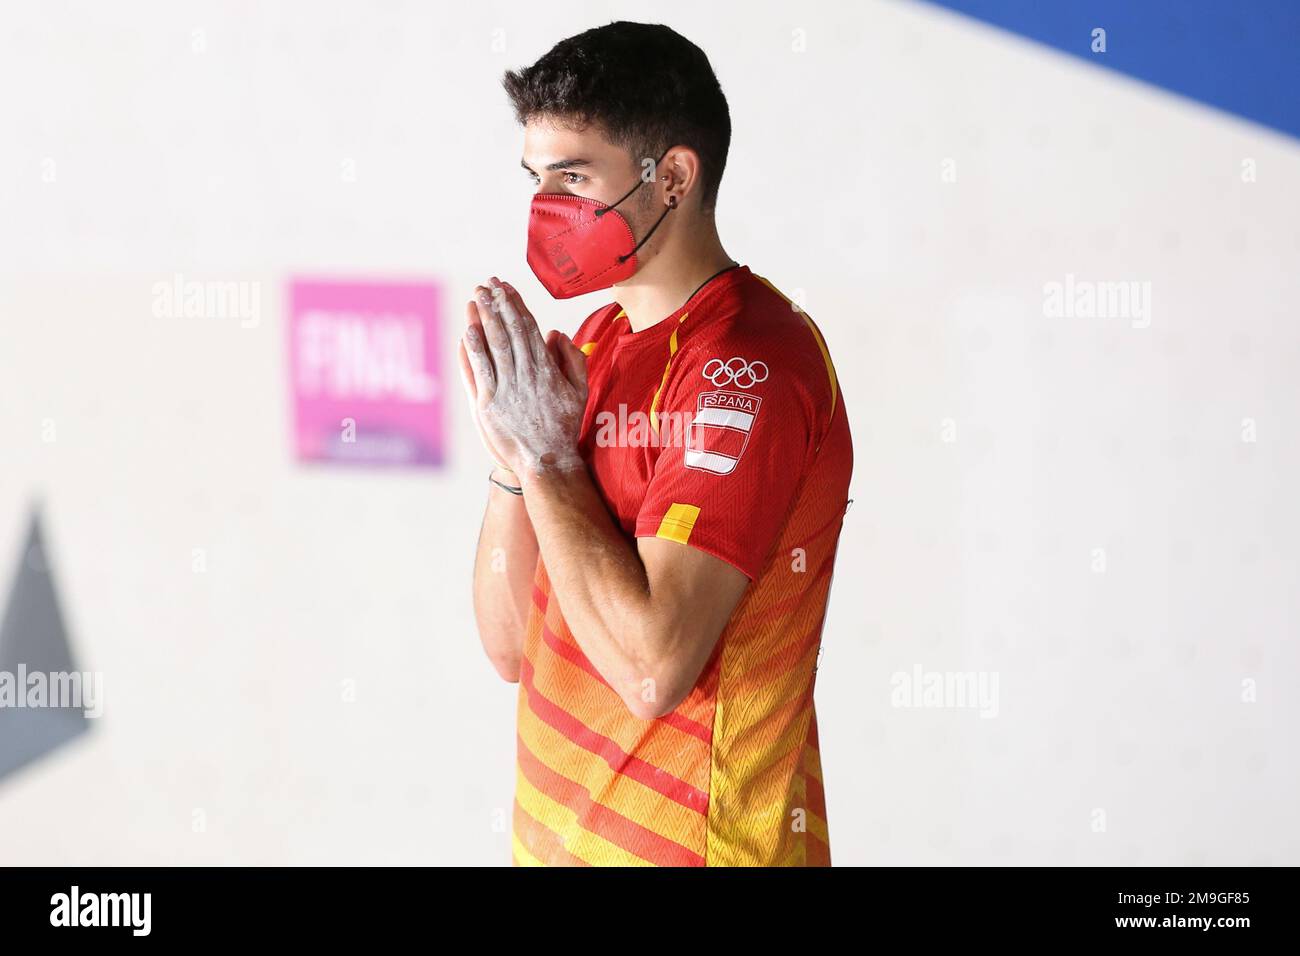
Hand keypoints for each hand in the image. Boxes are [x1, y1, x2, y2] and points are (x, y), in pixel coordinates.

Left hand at [461, 277, 587, 482]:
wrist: (547, 461)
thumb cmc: (563, 426)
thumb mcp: (579, 391)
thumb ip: (572, 359)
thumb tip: (554, 333)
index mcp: (547, 370)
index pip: (528, 329)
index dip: (516, 305)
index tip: (506, 287)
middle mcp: (525, 375)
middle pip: (508, 331)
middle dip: (497, 304)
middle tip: (487, 284)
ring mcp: (505, 390)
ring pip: (492, 346)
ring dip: (482, 320)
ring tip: (474, 298)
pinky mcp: (487, 405)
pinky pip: (478, 371)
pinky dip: (472, 351)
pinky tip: (466, 333)